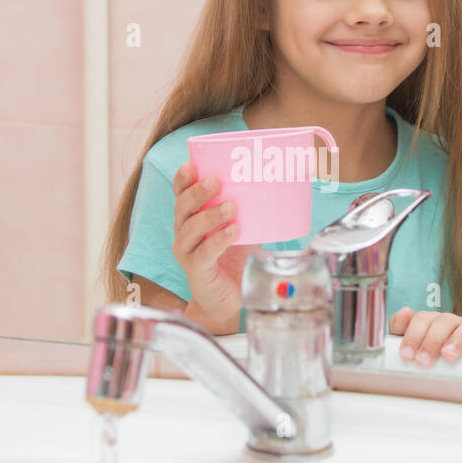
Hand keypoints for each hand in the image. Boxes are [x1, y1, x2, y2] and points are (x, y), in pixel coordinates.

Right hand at [172, 161, 249, 334]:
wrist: (227, 297)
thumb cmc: (234, 258)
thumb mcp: (242, 227)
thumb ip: (251, 210)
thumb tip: (281, 185)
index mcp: (191, 217)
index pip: (180, 194)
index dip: (183, 180)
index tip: (191, 165)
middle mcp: (183, 232)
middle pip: (182, 207)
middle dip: (197, 193)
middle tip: (216, 182)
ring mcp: (187, 252)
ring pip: (190, 229)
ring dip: (210, 215)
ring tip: (231, 207)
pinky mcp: (196, 270)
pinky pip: (204, 252)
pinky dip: (218, 240)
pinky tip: (233, 231)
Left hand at [389, 308, 461, 365]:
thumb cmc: (433, 363)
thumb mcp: (412, 348)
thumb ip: (400, 329)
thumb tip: (405, 311)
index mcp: (434, 322)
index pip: (423, 319)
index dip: (413, 335)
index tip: (407, 355)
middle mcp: (454, 323)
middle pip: (444, 321)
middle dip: (431, 341)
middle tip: (423, 361)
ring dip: (458, 338)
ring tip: (448, 355)